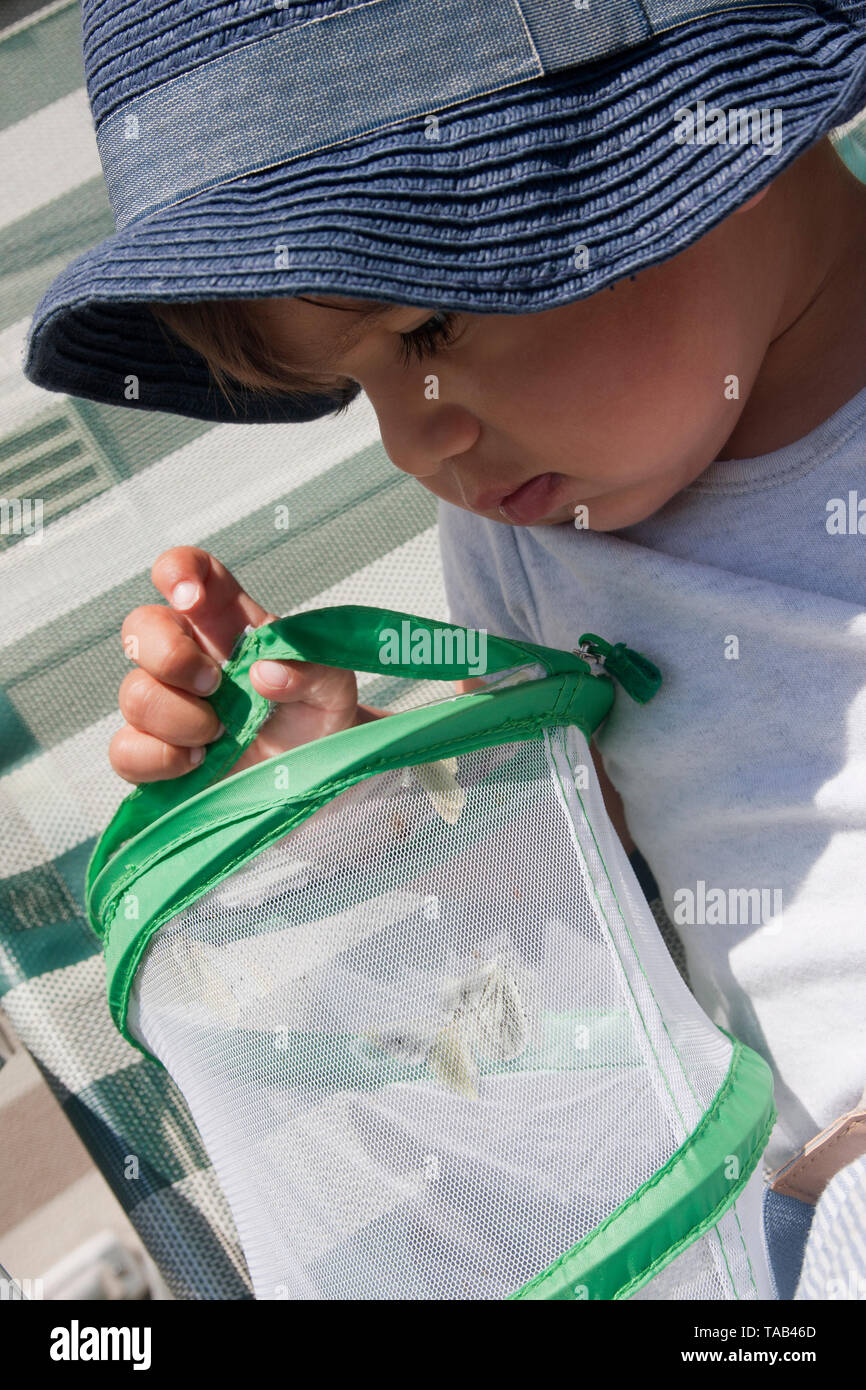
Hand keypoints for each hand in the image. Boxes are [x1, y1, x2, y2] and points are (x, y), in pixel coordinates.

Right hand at [109, 547, 362, 783]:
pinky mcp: (153, 753)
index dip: (177, 571)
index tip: (190, 598)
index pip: (189, 572)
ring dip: (178, 717)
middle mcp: (186, 654)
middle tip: (216, 684)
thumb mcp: (333, 685)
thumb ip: (314, 669)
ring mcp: (165, 703)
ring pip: (133, 694)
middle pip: (139, 627)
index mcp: (226, 620)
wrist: (313, 771)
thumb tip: (267, 674)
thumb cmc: (315, 712)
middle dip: (170, 656)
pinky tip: (197, 762)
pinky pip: (125, 751)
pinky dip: (159, 759)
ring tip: (222, 735)